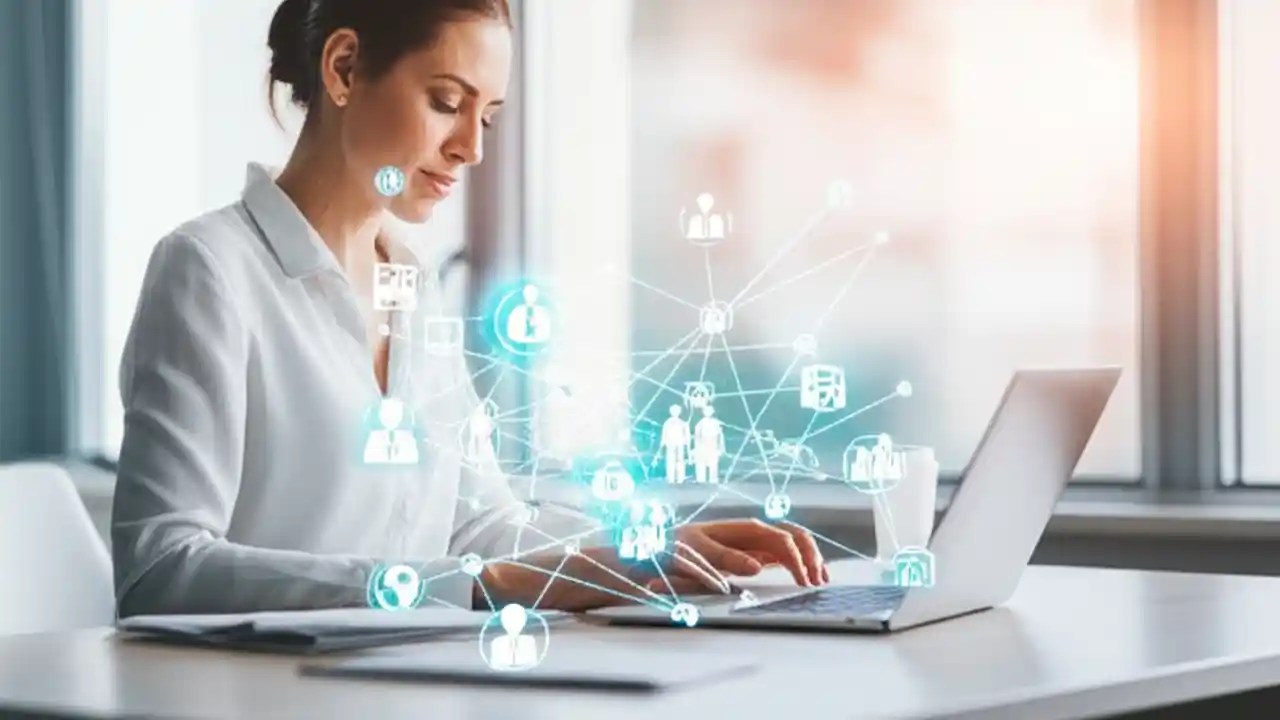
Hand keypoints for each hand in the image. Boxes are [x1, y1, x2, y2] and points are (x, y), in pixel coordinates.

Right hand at [474, 519, 827, 610]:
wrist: (572, 574)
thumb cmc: (630, 580)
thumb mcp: (683, 576)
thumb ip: (717, 569)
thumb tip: (759, 574)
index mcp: (709, 536)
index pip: (766, 533)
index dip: (799, 549)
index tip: (820, 575)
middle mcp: (697, 531)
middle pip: (758, 530)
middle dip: (794, 551)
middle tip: (814, 579)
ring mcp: (673, 540)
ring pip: (724, 539)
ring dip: (752, 559)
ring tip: (772, 576)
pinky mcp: (649, 555)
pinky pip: (684, 560)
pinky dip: (707, 571)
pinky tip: (723, 585)